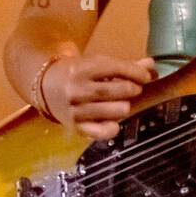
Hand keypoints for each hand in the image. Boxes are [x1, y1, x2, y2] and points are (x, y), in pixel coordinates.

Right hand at [42, 53, 158, 139]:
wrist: (44, 86)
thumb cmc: (76, 72)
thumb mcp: (95, 64)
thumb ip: (123, 66)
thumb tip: (151, 65)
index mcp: (81, 69)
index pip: (114, 68)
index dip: (135, 72)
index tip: (147, 76)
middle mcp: (76, 89)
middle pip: (112, 90)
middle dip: (131, 89)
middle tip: (136, 89)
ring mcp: (75, 109)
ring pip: (109, 110)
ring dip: (123, 107)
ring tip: (125, 104)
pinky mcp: (75, 126)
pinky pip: (98, 132)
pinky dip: (111, 129)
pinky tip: (115, 124)